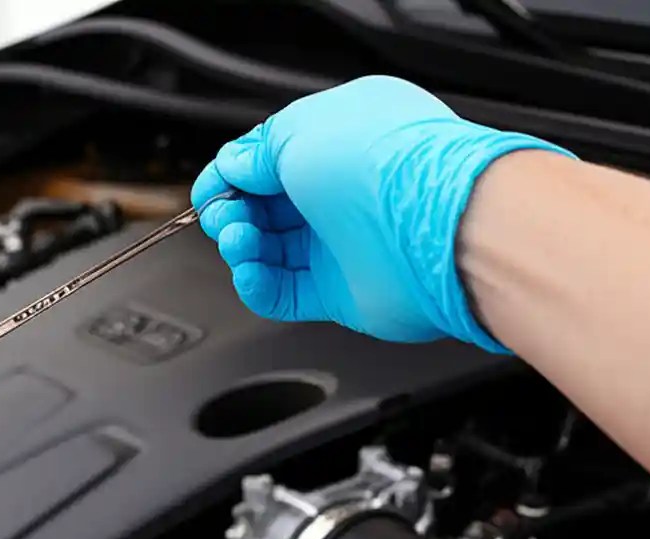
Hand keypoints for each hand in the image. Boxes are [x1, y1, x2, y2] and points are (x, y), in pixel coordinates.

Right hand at [191, 75, 573, 351]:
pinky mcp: (341, 291)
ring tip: (239, 244)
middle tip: (225, 218)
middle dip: (233, 212)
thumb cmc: (384, 169)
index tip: (209, 190)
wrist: (440, 230)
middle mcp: (342, 191)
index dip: (231, 175)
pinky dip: (257, 286)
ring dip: (241, 247)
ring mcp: (342, 243)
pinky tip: (249, 274)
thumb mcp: (299, 133)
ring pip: (269, 250)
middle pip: (264, 207)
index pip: (269, 159)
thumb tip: (234, 166)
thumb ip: (258, 153)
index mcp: (339, 139)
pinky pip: (283, 293)